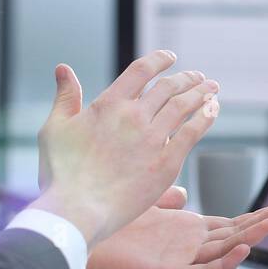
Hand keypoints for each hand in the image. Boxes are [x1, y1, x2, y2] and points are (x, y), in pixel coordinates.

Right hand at [32, 51, 220, 246]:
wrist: (76, 211)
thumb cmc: (60, 174)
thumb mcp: (54, 129)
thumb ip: (65, 97)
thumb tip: (63, 68)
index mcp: (108, 104)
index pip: (141, 70)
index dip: (159, 60)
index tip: (170, 57)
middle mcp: (133, 116)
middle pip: (168, 86)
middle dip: (186, 78)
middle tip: (198, 77)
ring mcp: (152, 138)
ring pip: (184, 105)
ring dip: (201, 92)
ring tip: (212, 88)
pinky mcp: (166, 162)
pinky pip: (192, 131)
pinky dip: (205, 116)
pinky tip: (213, 110)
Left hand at [81, 186, 267, 268]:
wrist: (81, 240)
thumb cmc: (111, 225)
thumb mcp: (148, 205)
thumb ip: (168, 199)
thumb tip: (182, 192)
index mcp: (187, 230)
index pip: (230, 223)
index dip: (255, 216)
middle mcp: (188, 246)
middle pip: (235, 236)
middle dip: (262, 223)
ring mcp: (180, 261)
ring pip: (224, 252)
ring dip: (249, 240)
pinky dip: (224, 263)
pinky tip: (241, 250)